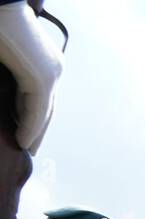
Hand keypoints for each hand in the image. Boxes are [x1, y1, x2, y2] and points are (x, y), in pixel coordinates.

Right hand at [0, 1, 62, 152]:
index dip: (34, 116)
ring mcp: (51, 74)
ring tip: (26, 149)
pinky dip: (31, 129)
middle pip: (47, 108)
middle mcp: (54, 69)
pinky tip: (24, 143)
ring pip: (44, 113)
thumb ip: (8, 78)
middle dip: (38, 129)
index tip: (26, 132)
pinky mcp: (41, 79)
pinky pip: (37, 112)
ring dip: (35, 133)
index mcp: (46, 63)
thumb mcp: (4, 59)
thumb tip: (4, 95)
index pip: (42, 97)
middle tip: (30, 147)